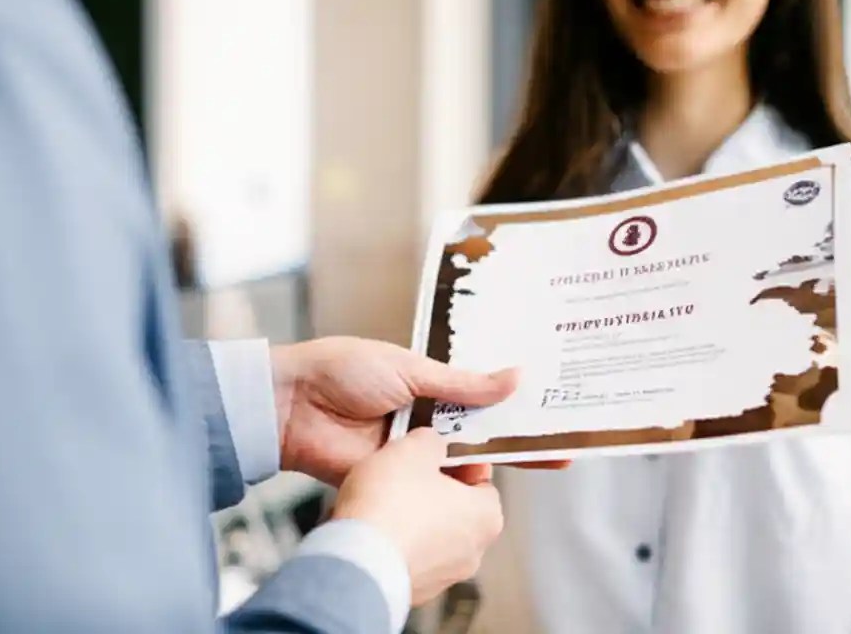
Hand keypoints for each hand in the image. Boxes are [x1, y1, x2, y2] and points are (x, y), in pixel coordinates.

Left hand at [271, 336, 569, 484]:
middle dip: (515, 434)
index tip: (553, 405)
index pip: (480, 393)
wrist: (290, 404)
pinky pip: (433, 482)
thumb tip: (515, 377)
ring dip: (491, 459)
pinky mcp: (397, 476)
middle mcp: (424, 415)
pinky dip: (457, 483)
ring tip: (535, 455)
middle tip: (560, 440)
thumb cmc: (342, 370)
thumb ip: (463, 383)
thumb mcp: (411, 368)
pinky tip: (484, 482)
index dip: (514, 401)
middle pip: (478, 429)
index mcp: (427, 382)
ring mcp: (412, 449)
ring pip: (461, 458)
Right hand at [332, 428, 502, 605]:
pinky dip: (396, 545)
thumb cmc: (391, 506)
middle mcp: (472, 552)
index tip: (438, 453)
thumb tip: (431, 444)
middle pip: (458, 510)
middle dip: (433, 491)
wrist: (357, 561)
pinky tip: (374, 530)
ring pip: (432, 536)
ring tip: (384, 502)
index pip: (483, 481)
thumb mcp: (415, 448)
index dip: (458, 462)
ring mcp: (443, 576)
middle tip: (407, 473)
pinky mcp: (414, 591)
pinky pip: (408, 558)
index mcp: (487, 516)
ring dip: (413, 520)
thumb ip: (432, 441)